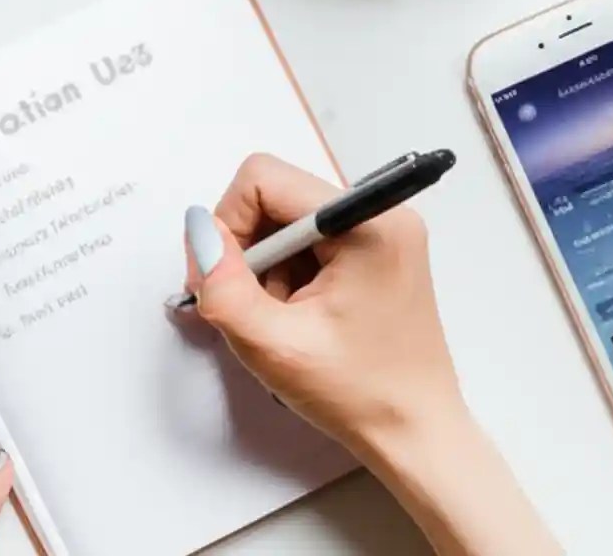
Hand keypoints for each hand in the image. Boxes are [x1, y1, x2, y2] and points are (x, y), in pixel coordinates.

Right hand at [182, 153, 458, 446]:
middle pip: (274, 195)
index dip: (229, 225)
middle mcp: (382, 213)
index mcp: (368, 224)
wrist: (413, 433)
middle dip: (247, 249)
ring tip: (281, 319)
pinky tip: (297, 316)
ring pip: (285, 220)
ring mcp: (382, 232)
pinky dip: (286, 275)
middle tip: (245, 305)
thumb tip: (199, 232)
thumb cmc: (360, 393)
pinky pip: (307, 242)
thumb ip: (223, 284)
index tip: (225, 279)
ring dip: (266, 267)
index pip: (263, 179)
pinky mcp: (374, 252)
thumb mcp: (272, 344)